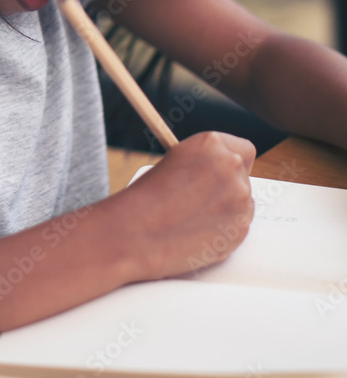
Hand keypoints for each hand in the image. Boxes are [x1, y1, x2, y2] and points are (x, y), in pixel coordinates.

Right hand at [108, 131, 255, 282]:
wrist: (135, 234)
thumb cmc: (145, 199)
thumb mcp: (175, 161)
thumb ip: (205, 162)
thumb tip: (219, 171)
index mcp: (211, 143)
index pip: (244, 149)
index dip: (232, 163)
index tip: (222, 173)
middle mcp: (230, 166)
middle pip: (243, 176)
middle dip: (227, 187)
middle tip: (201, 199)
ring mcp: (239, 199)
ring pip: (243, 203)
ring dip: (226, 209)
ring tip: (193, 218)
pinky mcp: (240, 229)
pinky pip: (238, 227)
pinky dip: (223, 231)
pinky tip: (197, 232)